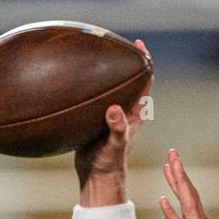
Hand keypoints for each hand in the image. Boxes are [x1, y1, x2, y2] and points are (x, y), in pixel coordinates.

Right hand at [74, 39, 152, 202]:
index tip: (139, 46)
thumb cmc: (110, 163)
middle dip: (125, 60)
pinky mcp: (96, 120)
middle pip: (130, 79)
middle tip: (115, 41)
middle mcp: (125, 111)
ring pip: (113, 87)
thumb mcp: (114, 145)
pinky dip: (88, 85)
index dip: (145, 63)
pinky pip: (95, 97)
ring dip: (107, 71)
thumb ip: (117, 128)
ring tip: (94, 52)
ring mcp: (111, 115)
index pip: (145, 82)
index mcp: (135, 114)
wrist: (97, 177)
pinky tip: (73, 78)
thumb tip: (115, 109)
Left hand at [159, 148, 218, 218]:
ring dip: (178, 183)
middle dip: (180, 172)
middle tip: (172, 153)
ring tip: (168, 164)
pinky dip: (172, 213)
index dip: (183, 181)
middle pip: (191, 194)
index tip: (175, 165)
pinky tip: (163, 199)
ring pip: (188, 203)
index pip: (193, 199)